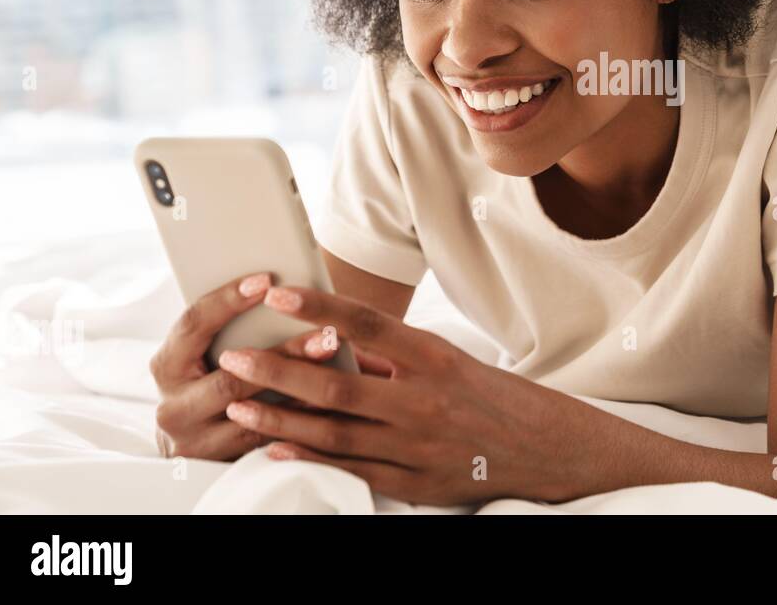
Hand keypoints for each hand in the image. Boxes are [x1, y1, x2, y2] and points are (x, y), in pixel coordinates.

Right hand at [150, 272, 349, 460]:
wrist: (191, 440)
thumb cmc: (208, 379)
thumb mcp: (205, 351)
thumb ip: (231, 325)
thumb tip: (277, 286)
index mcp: (167, 365)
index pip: (194, 325)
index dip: (228, 300)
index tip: (266, 280)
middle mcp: (173, 406)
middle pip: (233, 376)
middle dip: (285, 353)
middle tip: (326, 334)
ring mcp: (194, 440)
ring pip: (253, 414)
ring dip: (301, 389)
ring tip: (336, 367)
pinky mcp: (218, 464)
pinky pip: (267, 441)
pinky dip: (300, 421)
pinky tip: (332, 404)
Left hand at [218, 285, 594, 505]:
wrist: (542, 447)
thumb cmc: (489, 395)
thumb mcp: (448, 360)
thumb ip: (390, 357)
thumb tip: (334, 346)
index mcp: (434, 359)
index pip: (366, 325)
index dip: (319, 308)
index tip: (279, 294)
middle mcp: (424, 401)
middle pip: (337, 387)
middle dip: (278, 372)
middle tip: (234, 358)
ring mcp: (417, 446)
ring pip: (334, 434)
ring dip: (280, 421)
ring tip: (238, 406)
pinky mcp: (414, 482)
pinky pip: (352, 470)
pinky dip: (310, 459)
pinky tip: (275, 449)